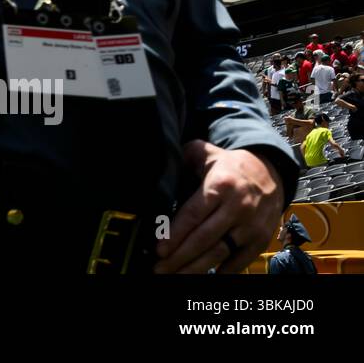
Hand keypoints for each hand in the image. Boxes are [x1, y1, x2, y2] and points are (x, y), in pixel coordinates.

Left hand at [154, 140, 283, 273]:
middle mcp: (237, 208)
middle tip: (160, 268)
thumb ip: (182, 158)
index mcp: (221, 186)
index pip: (194, 214)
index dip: (176, 234)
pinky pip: (239, 261)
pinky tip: (203, 276)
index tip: (160, 249)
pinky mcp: (260, 240)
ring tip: (175, 275)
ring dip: (196, 268)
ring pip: (220, 253)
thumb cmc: (228, 166)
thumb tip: (160, 171)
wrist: (270, 173)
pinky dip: (222, 271)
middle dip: (180, 256)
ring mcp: (251, 227)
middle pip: (204, 239)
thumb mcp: (205, 153)